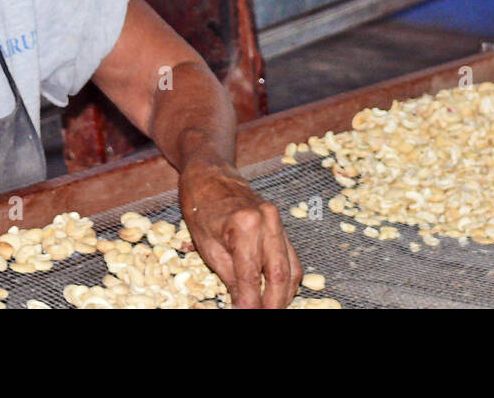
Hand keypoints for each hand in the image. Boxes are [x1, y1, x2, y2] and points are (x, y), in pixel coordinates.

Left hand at [178, 159, 301, 307]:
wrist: (211, 177)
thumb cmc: (202, 209)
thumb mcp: (208, 247)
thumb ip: (230, 277)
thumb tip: (244, 305)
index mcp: (244, 226)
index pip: (251, 277)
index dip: (251, 304)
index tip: (247, 316)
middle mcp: (267, 221)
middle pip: (278, 275)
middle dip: (273, 304)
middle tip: (263, 317)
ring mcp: (278, 221)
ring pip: (291, 268)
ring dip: (284, 295)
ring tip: (272, 309)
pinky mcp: (281, 224)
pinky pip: (291, 257)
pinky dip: (287, 278)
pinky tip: (278, 294)